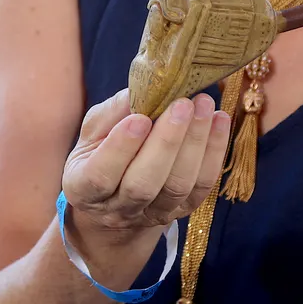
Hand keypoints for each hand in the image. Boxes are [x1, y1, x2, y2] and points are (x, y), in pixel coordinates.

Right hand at [61, 88, 229, 247]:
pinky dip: (214, 153)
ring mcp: (152, 213)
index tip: (139, 118)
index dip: (120, 148)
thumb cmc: (100, 155)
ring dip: (195, 144)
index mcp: (83, 187)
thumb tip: (143, 90)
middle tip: (182, 104)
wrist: (117, 200)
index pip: (100, 175)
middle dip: (166, 142)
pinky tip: (219, 120)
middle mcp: (117, 208)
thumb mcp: (93, 133)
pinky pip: (202, 187)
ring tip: (204, 106)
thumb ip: (112, 113)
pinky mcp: (182, 211)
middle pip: (143, 184)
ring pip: (176, 187)